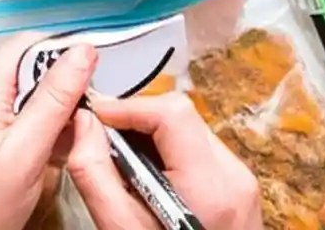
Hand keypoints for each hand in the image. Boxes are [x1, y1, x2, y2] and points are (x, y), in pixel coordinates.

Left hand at [0, 35, 98, 229]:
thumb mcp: (28, 152)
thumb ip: (55, 100)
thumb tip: (81, 54)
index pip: (25, 43)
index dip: (61, 51)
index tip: (89, 74)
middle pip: (23, 63)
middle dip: (57, 82)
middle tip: (79, 113)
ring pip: (19, 86)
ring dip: (47, 104)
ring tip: (62, 135)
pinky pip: (9, 107)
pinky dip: (32, 120)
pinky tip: (43, 146)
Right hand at [68, 93, 262, 229]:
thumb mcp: (120, 229)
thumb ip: (94, 173)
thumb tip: (82, 123)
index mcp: (209, 186)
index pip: (171, 112)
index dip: (127, 107)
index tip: (94, 118)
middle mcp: (234, 175)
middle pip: (180, 116)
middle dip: (135, 121)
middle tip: (101, 142)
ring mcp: (241, 180)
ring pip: (188, 130)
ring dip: (150, 136)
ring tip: (121, 165)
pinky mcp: (239, 186)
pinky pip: (198, 150)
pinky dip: (167, 153)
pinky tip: (147, 178)